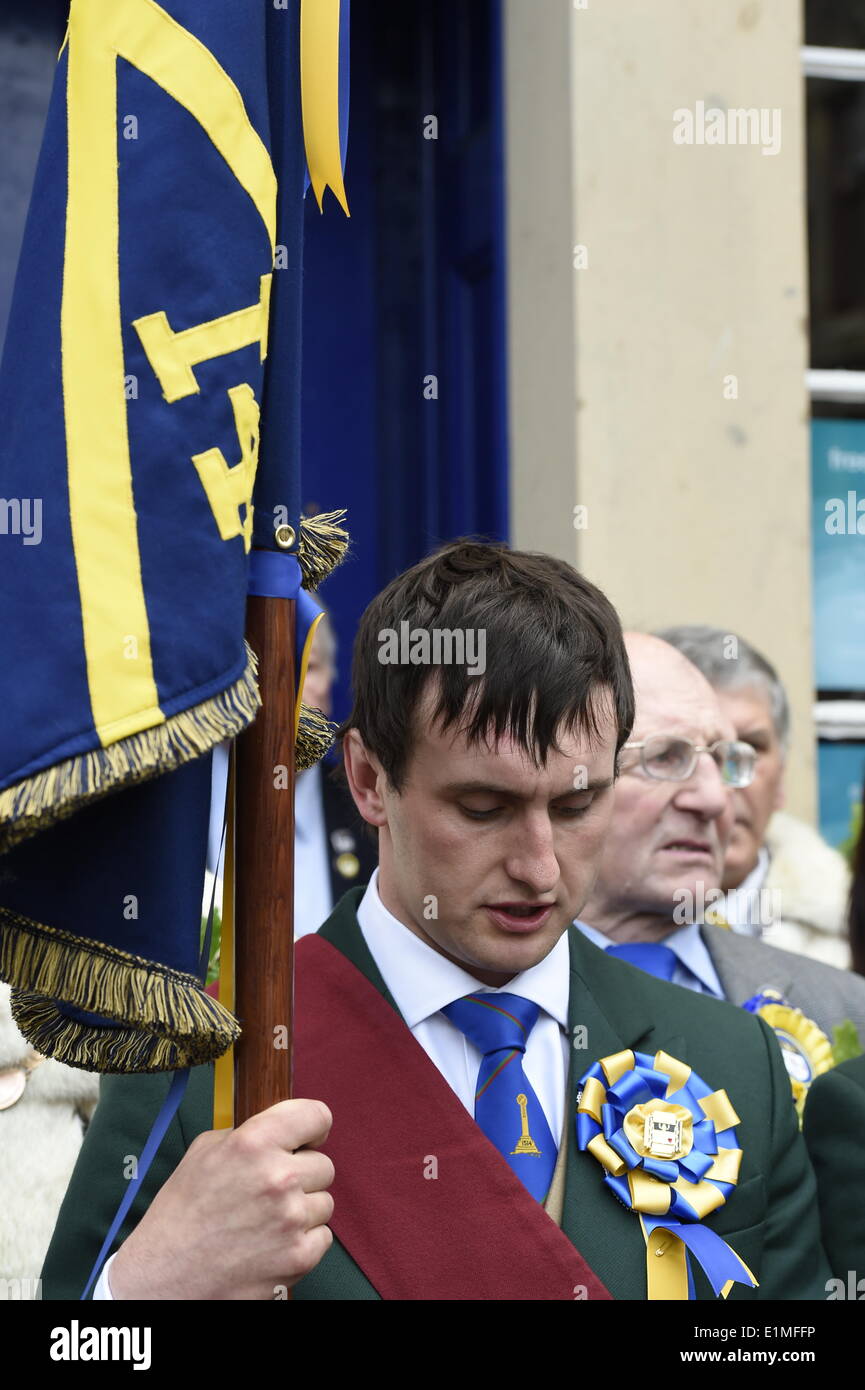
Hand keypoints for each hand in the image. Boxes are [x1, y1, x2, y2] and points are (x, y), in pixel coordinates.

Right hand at [109, 1098, 334, 1299]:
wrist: (164, 1275)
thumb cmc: (180, 1213)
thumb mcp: (205, 1151)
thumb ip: (248, 1135)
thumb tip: (280, 1132)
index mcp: (253, 1143)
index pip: (317, 1116)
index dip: (313, 1127)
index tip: (307, 1138)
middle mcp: (278, 1178)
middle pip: (323, 1165)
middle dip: (302, 1175)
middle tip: (271, 1191)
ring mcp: (291, 1220)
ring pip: (324, 1202)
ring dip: (302, 1210)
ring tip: (266, 1220)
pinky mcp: (298, 1258)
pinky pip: (323, 1236)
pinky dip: (303, 1241)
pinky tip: (273, 1242)